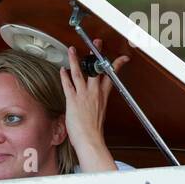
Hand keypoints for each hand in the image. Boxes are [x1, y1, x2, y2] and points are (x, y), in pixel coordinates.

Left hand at [60, 40, 128, 168]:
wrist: (90, 139)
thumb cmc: (94, 131)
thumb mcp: (100, 114)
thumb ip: (97, 104)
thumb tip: (94, 102)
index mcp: (103, 96)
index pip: (111, 76)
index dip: (117, 65)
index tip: (122, 58)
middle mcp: (94, 93)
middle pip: (96, 69)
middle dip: (96, 54)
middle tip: (97, 43)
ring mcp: (83, 95)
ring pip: (79, 73)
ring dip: (75, 60)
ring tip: (72, 50)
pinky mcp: (73, 100)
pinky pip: (68, 85)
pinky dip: (64, 76)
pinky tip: (62, 69)